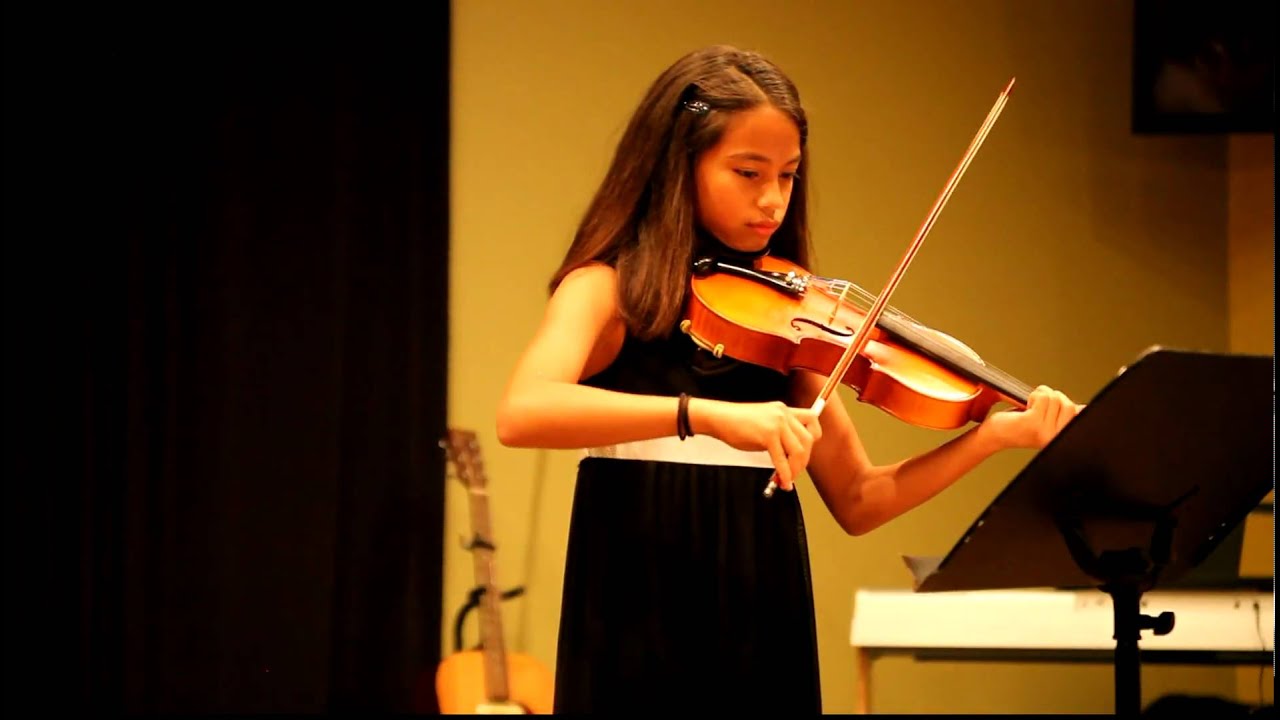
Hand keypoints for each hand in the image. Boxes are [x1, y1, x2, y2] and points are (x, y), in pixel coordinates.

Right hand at [689, 399, 822, 491]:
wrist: (719, 418)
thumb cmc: (737, 423)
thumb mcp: (765, 421)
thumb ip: (780, 432)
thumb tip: (791, 455)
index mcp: (784, 410)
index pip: (812, 420)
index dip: (813, 438)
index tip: (806, 452)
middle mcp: (784, 414)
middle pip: (808, 440)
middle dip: (803, 461)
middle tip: (795, 473)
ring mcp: (777, 423)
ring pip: (798, 451)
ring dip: (795, 469)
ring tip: (787, 479)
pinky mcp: (768, 435)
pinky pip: (782, 459)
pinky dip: (785, 474)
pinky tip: (782, 481)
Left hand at [980, 385, 1082, 450]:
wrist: (994, 435)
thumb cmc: (1018, 426)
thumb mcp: (1046, 421)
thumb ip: (1064, 415)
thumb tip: (1083, 407)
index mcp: (1061, 437)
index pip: (1078, 411)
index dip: (1064, 402)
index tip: (1055, 405)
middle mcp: (1055, 437)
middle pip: (1067, 403)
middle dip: (1051, 397)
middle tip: (1036, 405)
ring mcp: (1045, 431)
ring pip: (1054, 397)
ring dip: (1039, 395)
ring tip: (1029, 407)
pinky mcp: (1033, 423)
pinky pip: (1042, 396)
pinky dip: (1033, 395)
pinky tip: (1025, 406)